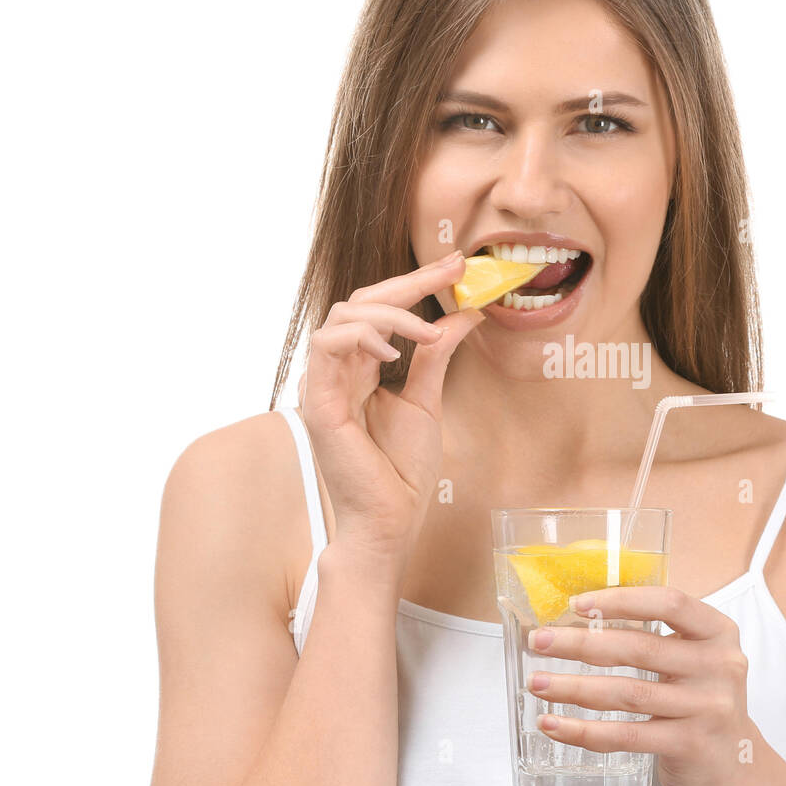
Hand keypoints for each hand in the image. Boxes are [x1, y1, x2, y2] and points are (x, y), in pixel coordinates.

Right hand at [298, 251, 483, 567]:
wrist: (391, 520)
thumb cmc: (402, 471)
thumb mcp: (428, 400)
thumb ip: (438, 355)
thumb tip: (466, 314)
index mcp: (361, 368)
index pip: (381, 309)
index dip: (416, 283)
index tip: (458, 265)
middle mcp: (338, 370)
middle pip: (360, 300)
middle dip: (408, 281)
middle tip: (453, 270)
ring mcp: (324, 384)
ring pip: (342, 315)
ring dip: (389, 312)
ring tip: (427, 332)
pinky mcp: (318, 402)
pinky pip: (327, 346)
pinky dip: (361, 336)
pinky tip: (393, 350)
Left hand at [527, 586, 756, 785]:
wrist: (735, 769)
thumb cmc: (700, 703)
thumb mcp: (695, 659)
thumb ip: (657, 636)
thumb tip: (583, 616)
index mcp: (718, 632)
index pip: (669, 603)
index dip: (621, 600)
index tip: (576, 603)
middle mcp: (719, 666)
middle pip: (639, 647)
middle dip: (580, 643)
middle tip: (539, 642)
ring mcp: (707, 708)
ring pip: (626, 693)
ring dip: (573, 687)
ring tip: (538, 684)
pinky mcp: (689, 745)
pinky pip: (625, 736)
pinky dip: (584, 731)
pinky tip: (554, 724)